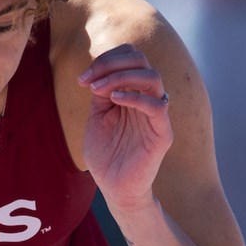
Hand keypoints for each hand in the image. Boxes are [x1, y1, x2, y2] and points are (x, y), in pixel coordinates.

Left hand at [79, 44, 171, 212]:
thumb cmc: (106, 154)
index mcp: (133, 92)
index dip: (106, 60)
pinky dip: (134, 96)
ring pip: (152, 77)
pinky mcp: (162, 133)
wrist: (114, 187)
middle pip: (141, 60)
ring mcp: (157, 115)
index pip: (130, 58)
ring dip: (121, 76)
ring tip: (99, 89)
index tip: (82, 79)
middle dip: (111, 64)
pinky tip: (113, 100)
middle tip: (88, 81)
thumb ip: (101, 92)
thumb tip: (99, 71)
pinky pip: (156, 105)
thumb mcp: (97, 116)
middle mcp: (147, 98)